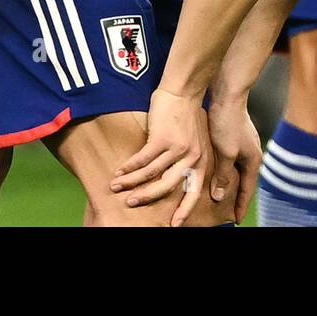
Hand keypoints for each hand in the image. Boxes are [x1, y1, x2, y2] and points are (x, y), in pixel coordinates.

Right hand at [110, 88, 206, 225]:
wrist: (183, 90)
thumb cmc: (186, 116)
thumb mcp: (194, 142)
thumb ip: (186, 161)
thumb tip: (173, 180)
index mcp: (200, 162)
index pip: (193, 192)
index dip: (183, 210)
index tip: (174, 225)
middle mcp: (191, 158)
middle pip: (167, 187)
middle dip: (146, 197)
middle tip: (131, 203)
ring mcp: (176, 148)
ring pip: (150, 174)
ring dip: (130, 182)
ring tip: (116, 186)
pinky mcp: (162, 138)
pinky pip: (142, 159)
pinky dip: (128, 167)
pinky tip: (119, 170)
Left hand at [206, 98, 261, 222]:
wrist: (229, 95)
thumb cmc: (228, 122)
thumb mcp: (225, 153)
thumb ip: (223, 175)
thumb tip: (219, 196)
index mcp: (253, 161)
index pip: (247, 190)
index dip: (241, 205)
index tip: (236, 219)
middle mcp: (252, 154)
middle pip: (244, 181)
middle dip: (237, 196)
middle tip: (230, 210)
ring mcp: (245, 145)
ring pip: (238, 170)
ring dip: (231, 182)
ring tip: (222, 193)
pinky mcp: (237, 137)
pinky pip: (233, 160)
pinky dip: (227, 169)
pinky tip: (218, 170)